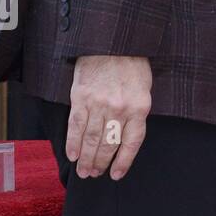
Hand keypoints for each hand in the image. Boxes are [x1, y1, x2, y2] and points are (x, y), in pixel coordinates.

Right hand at [67, 55, 152, 179]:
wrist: (113, 40)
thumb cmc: (132, 63)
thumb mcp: (144, 87)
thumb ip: (136, 111)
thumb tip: (126, 135)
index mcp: (139, 106)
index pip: (132, 142)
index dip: (124, 161)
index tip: (116, 174)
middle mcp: (119, 109)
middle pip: (108, 144)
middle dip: (100, 163)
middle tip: (94, 174)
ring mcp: (99, 104)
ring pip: (90, 139)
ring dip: (85, 158)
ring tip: (83, 171)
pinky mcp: (81, 98)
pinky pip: (76, 126)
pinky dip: (73, 143)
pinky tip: (72, 155)